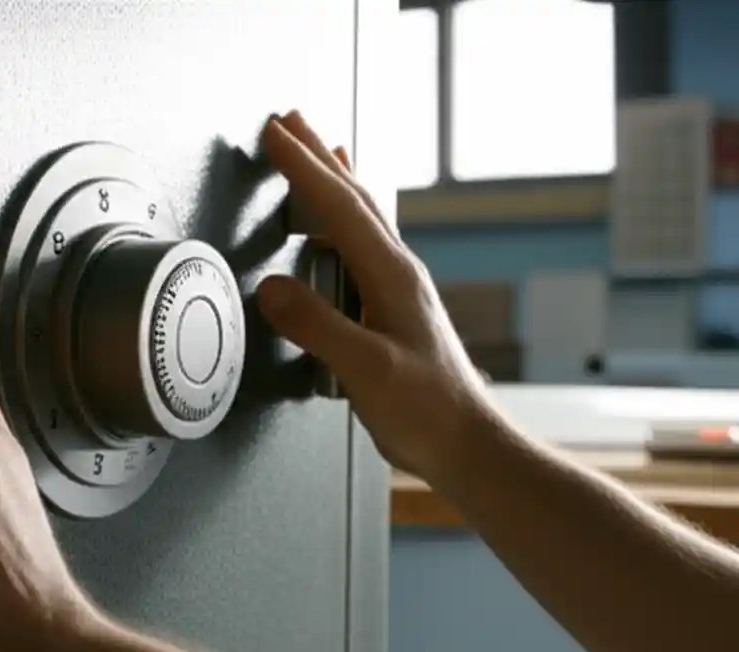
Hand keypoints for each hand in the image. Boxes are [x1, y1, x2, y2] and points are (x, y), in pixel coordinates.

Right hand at [257, 111, 493, 480]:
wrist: (467, 444)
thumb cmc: (426, 412)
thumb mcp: (366, 369)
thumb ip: (318, 327)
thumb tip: (271, 289)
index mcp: (391, 277)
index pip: (338, 207)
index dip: (303, 168)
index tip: (273, 135)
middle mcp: (397, 273)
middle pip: (353, 197)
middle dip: (316, 155)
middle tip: (288, 120)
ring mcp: (397, 289)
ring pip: (360, 216)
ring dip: (331, 179)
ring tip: (315, 151)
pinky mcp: (392, 309)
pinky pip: (361, 245)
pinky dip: (342, 218)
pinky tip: (336, 228)